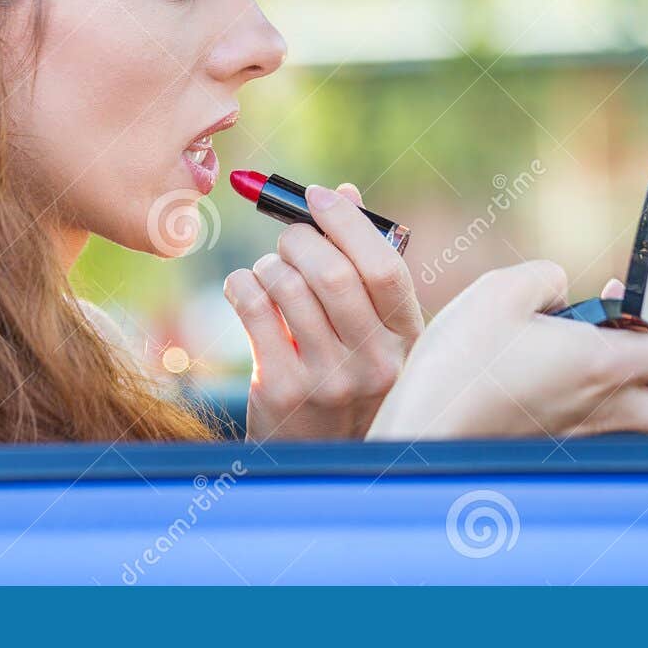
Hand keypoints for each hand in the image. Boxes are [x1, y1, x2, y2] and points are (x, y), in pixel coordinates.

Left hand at [224, 182, 424, 440]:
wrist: (315, 452)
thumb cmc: (345, 369)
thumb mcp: (370, 325)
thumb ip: (361, 260)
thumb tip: (344, 195)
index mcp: (406, 336)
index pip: (384, 268)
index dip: (346, 222)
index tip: (317, 196)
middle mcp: (375, 362)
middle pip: (332, 273)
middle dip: (299, 239)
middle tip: (288, 239)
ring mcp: (329, 380)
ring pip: (286, 286)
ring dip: (269, 264)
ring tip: (271, 275)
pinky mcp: (282, 390)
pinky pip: (253, 308)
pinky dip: (241, 284)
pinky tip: (246, 291)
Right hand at [366, 261, 647, 440]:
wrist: (423, 433)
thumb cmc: (459, 365)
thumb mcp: (502, 291)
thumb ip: (547, 276)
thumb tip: (563, 288)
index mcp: (604, 367)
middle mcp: (608, 410)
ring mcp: (587, 434)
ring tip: (643, 338)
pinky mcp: (562, 443)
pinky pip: (620, 421)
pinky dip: (626, 388)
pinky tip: (585, 356)